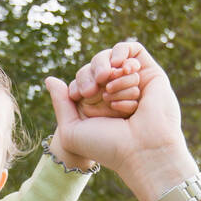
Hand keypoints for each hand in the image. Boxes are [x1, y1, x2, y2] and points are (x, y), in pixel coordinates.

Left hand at [44, 40, 188, 182]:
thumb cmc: (107, 146)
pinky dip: (121, 53)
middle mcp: (116, 94)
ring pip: (112, 60)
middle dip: (90, 74)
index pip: (82, 80)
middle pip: (95, 67)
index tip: (80, 96)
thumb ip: (61, 104)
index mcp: (97, 106)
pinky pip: (132, 50)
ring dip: (110, 76)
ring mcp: (133, 83)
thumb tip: (50, 79)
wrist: (141, 150)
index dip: (78, 82)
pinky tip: (119, 66)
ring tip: (111, 92)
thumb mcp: (71, 130)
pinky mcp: (151, 74)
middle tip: (92, 90)